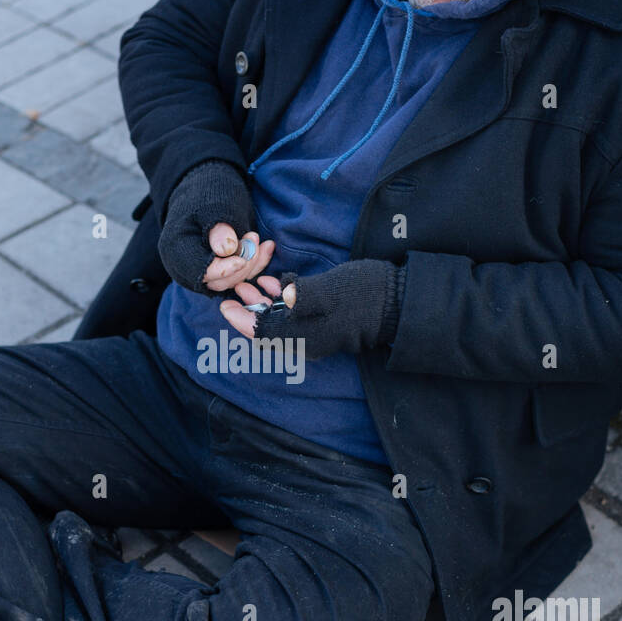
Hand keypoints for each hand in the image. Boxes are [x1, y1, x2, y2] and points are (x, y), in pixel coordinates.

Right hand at [158, 160, 273, 295]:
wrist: (208, 188)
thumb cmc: (208, 193)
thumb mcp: (213, 205)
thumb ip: (218, 228)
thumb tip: (226, 251)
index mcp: (175, 249)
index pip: (199, 272)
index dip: (223, 270)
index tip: (242, 259)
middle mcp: (185, 266)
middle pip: (217, 282)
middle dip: (242, 264)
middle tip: (254, 238)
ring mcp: (202, 271)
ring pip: (230, 281)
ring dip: (251, 264)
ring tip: (261, 240)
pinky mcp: (218, 271)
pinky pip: (238, 276)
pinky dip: (254, 264)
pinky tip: (267, 246)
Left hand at [219, 260, 402, 360]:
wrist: (398, 300)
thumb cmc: (364, 295)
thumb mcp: (329, 291)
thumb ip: (300, 295)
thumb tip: (281, 297)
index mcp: (303, 338)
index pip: (262, 334)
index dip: (240, 320)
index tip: (224, 305)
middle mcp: (306, 340)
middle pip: (267, 328)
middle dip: (248, 308)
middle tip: (232, 288)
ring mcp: (316, 330)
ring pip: (279, 319)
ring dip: (262, 300)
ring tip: (249, 280)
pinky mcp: (324, 319)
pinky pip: (294, 313)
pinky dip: (280, 297)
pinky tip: (273, 280)